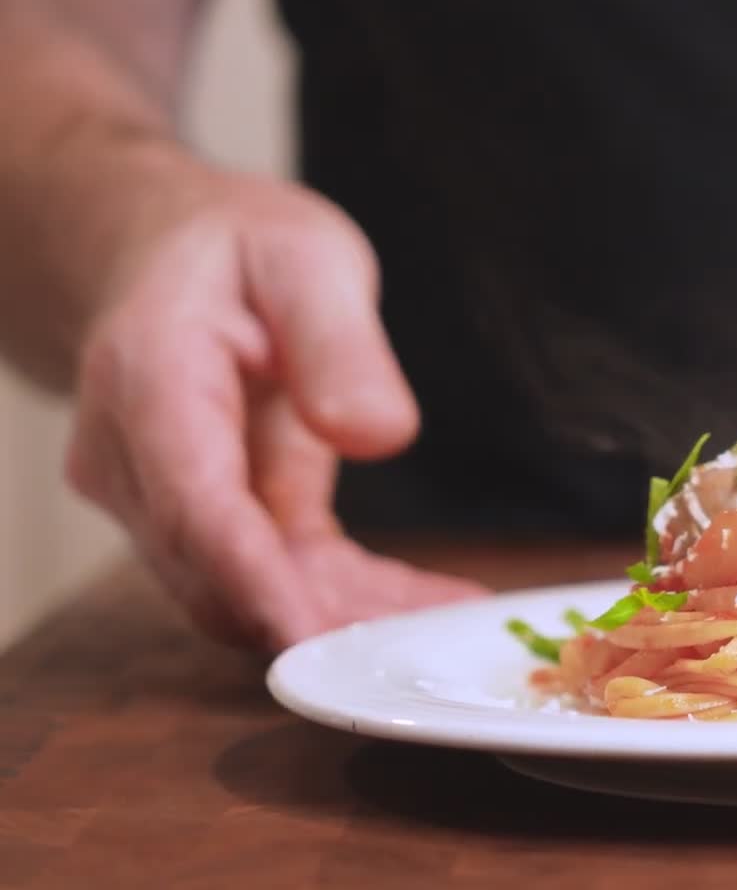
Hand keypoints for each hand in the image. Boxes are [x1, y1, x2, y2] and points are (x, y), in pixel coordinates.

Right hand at [66, 167, 483, 650]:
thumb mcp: (307, 259)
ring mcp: (160, 497)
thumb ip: (340, 344)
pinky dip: (350, 596)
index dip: (253, 578)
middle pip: (215, 569)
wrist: (164, 251)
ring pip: (248, 588)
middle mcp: (134, 455)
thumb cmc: (234, 247)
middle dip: (316, 617)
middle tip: (428, 642)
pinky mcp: (207, 517)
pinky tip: (427, 604)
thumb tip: (375, 435)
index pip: (194, 503)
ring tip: (450, 622)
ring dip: (344, 616)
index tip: (313, 631)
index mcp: (150, 378)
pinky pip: (280, 573)